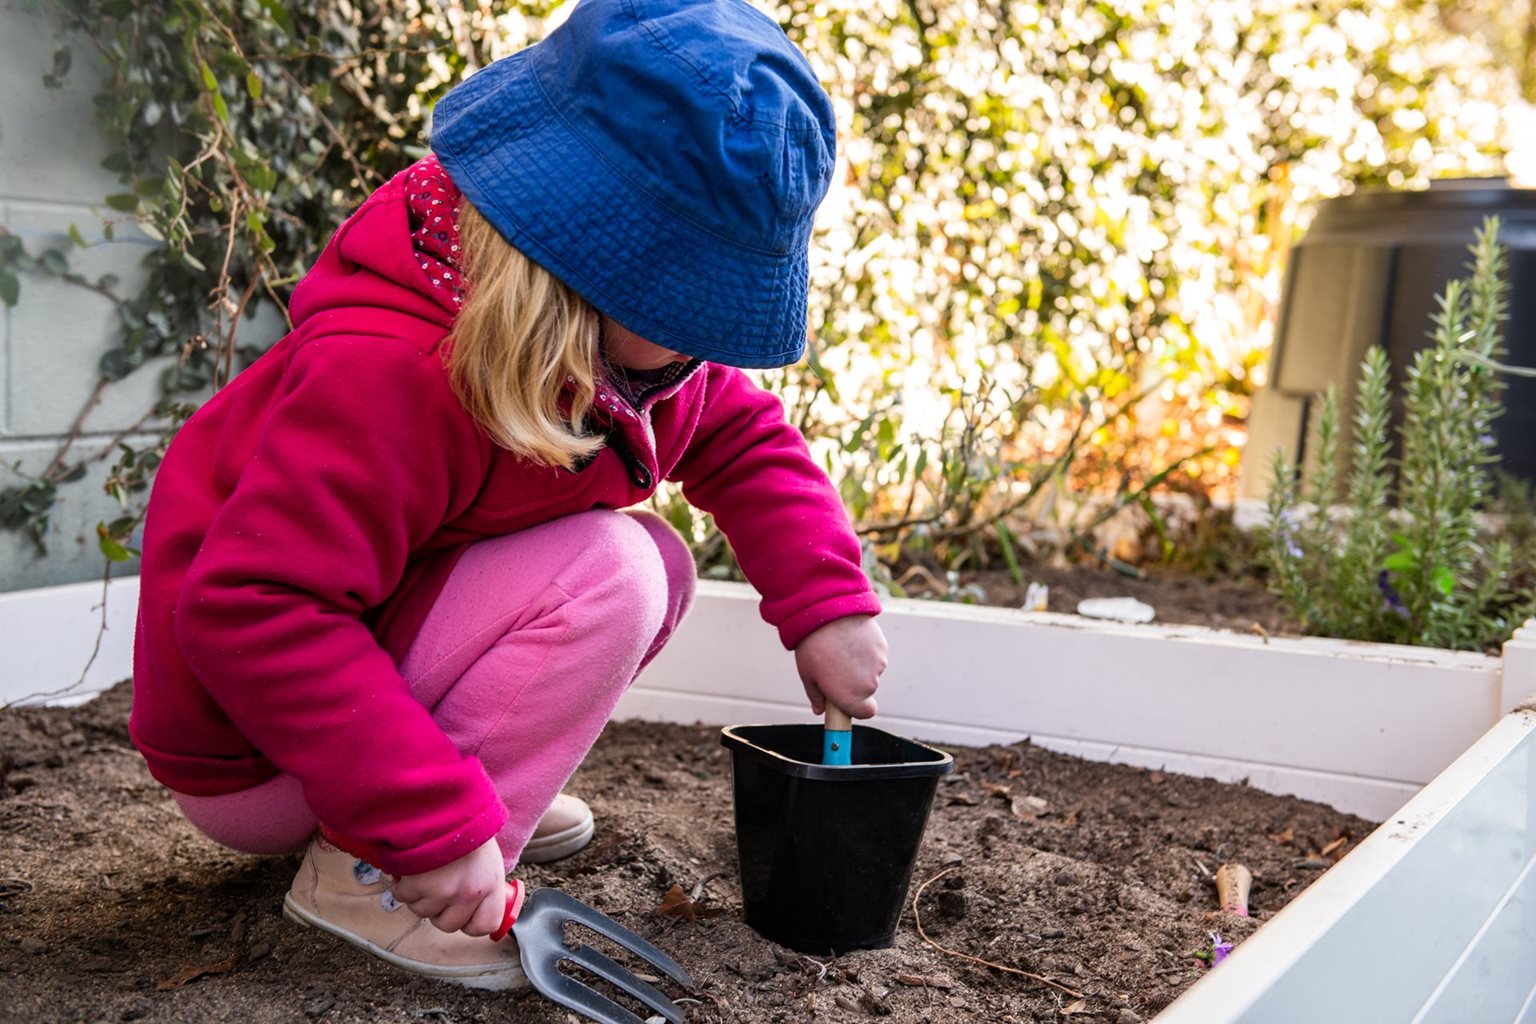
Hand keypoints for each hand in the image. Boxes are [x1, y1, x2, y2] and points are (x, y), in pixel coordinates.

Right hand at [390, 837, 506, 935]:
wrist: (441, 803)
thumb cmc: (464, 827)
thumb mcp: (487, 858)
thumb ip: (484, 886)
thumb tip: (479, 913)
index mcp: (491, 884)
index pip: (486, 925)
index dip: (471, 923)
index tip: (463, 913)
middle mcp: (470, 892)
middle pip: (448, 925)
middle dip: (439, 909)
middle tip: (438, 886)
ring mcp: (443, 891)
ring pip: (422, 912)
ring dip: (419, 895)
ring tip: (426, 870)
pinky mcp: (418, 884)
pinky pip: (403, 897)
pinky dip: (402, 884)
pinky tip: (411, 867)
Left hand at [794, 615, 886, 718]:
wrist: (827, 614)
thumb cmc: (814, 647)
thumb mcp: (808, 676)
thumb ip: (817, 697)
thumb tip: (819, 710)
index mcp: (850, 697)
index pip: (866, 713)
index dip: (858, 707)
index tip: (848, 700)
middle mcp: (868, 685)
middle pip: (866, 691)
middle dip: (855, 683)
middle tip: (836, 667)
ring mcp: (878, 665)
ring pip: (872, 671)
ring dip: (861, 665)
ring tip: (842, 649)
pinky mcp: (882, 647)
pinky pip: (876, 655)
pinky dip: (866, 650)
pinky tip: (851, 639)